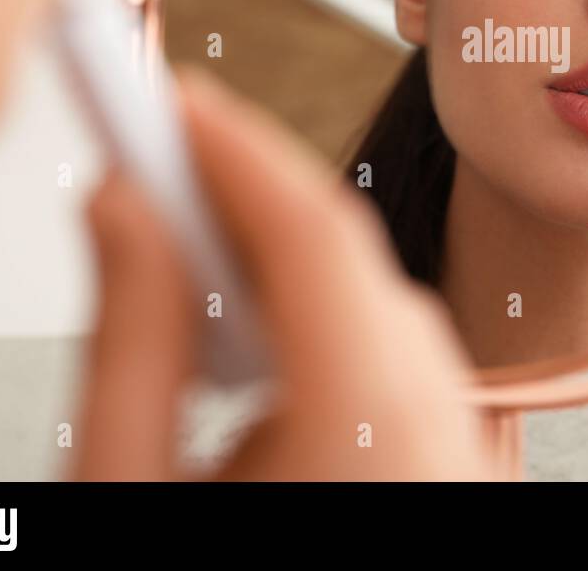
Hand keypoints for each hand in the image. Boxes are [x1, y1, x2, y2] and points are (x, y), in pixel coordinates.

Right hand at [72, 67, 497, 480]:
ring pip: (374, 305)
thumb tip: (125, 209)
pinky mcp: (453, 464)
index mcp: (371, 428)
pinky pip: (397, 360)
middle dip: (246, 198)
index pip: (314, 234)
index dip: (236, 148)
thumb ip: (132, 346)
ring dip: (280, 265)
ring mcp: (462, 451)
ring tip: (185, 262)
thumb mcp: (129, 487)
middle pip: (349, 262)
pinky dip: (323, 327)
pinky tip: (252, 344)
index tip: (170, 99)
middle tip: (156, 158)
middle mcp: (444, 431)